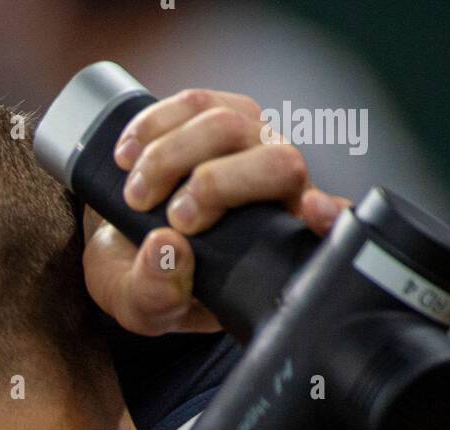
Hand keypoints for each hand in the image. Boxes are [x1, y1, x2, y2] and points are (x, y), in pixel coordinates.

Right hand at [82, 87, 351, 335]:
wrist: (121, 242)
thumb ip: (155, 293)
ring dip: (170, 157)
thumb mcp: (145, 305)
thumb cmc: (149, 278)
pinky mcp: (216, 111)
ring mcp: (251, 141)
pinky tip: (128, 157)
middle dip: (213, 185)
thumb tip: (167, 248)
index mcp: (278, 240)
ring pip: (227, 123)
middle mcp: (277, 186)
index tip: (312, 211)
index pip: (328, 221)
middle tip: (170, 220)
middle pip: (275, 161)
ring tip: (134, 196)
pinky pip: (193, 102)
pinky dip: (152, 127)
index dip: (328, 215)